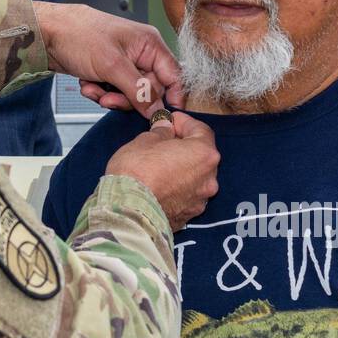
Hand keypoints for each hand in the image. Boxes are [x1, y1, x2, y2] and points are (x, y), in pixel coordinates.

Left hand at [33, 1, 184, 115]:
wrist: (47, 33)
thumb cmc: (78, 35)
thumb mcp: (112, 65)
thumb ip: (138, 90)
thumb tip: (157, 111)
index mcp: (150, 44)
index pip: (173, 76)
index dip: (170, 98)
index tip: (160, 116)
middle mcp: (140, 53)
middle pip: (150, 90)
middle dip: (128, 98)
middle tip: (108, 99)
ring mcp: (124, 63)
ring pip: (129, 94)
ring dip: (110, 96)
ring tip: (93, 89)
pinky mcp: (108, 71)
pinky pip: (113, 91)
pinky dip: (99, 92)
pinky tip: (87, 84)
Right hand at [104, 112, 218, 230]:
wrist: (128, 212)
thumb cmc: (137, 172)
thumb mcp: (145, 141)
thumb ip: (161, 132)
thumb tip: (165, 128)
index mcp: (203, 154)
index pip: (201, 130)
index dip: (184, 122)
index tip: (169, 121)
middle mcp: (209, 178)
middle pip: (201, 155)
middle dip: (183, 146)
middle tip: (163, 141)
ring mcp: (200, 199)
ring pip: (194, 177)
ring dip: (181, 169)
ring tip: (158, 165)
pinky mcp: (188, 216)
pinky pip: (186, 195)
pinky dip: (176, 188)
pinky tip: (159, 185)